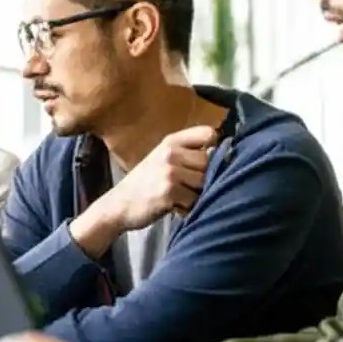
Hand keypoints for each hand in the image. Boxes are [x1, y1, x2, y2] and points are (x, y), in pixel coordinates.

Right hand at [71, 126, 217, 257]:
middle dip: (204, 177)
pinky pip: (195, 200)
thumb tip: (223, 153)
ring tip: (182, 198)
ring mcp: (170, 172)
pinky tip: (176, 208)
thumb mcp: (162, 158)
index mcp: (171, 141)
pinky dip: (189, 208)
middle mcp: (171, 153)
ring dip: (197, 194)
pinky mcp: (169, 192)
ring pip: (205, 182)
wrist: (119, 204)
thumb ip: (187, 152)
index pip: (208, 133)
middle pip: (210, 162)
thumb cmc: (145, 182)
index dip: (216, 147)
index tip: (209, 160)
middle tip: (188, 187)